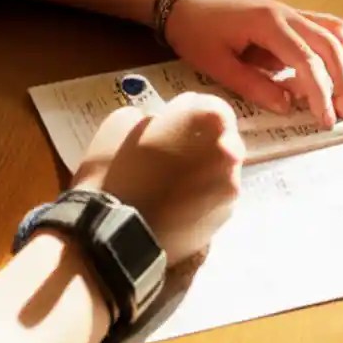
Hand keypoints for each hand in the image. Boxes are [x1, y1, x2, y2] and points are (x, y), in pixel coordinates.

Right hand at [72, 93, 244, 265]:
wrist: (112, 236)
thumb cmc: (114, 172)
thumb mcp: (120, 123)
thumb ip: (151, 115)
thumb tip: (160, 123)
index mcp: (209, 120)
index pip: (209, 105)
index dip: (186, 114)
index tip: (168, 125)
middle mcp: (230, 151)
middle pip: (220, 139)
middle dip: (198, 143)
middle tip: (168, 155)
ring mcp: (231, 187)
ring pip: (219, 170)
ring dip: (201, 172)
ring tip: (168, 185)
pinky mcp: (226, 218)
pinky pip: (214, 199)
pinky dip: (200, 200)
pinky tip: (173, 207)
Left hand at [164, 0, 342, 129]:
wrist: (183, 0)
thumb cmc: (195, 31)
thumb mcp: (216, 65)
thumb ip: (253, 86)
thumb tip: (288, 107)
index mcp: (268, 24)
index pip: (307, 60)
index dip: (321, 92)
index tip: (325, 119)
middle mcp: (288, 14)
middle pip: (331, 45)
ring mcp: (292, 12)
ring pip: (336, 33)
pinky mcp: (291, 17)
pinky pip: (327, 28)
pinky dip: (340, 50)